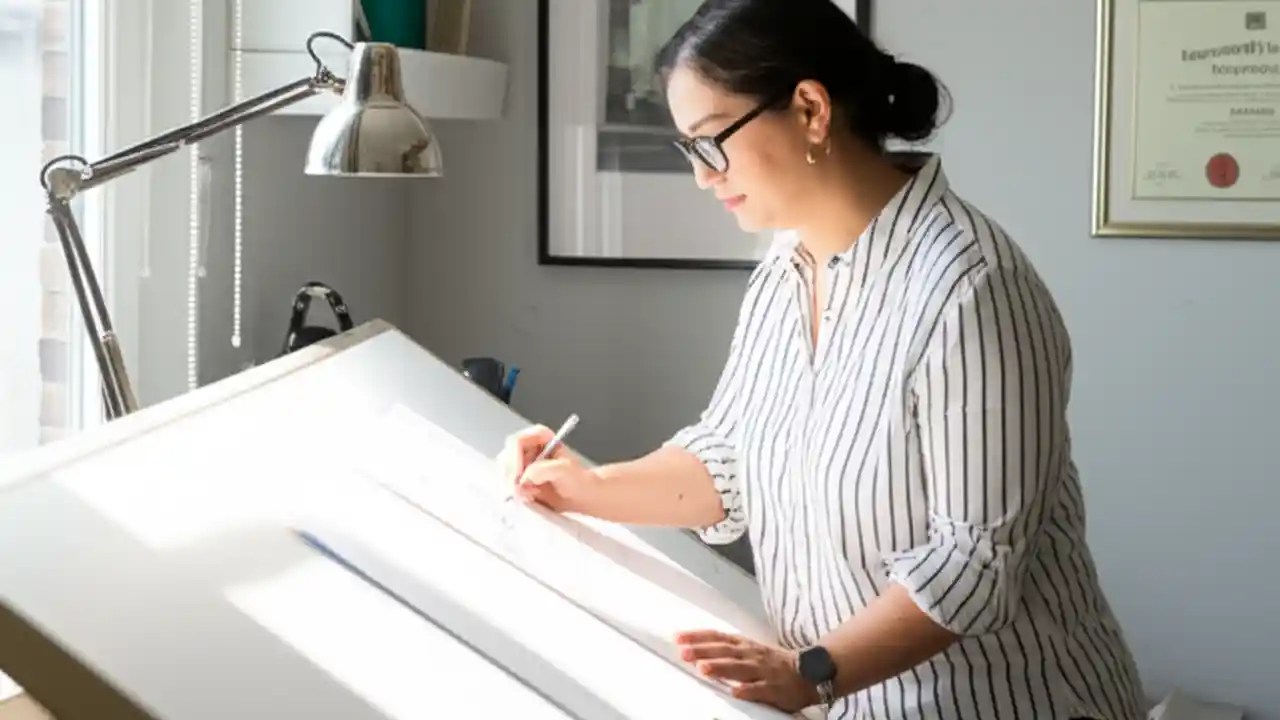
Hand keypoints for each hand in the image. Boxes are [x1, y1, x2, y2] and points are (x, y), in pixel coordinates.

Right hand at [498, 425, 597, 513]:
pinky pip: (506, 484)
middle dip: (510, 476)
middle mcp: (526, 447)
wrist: (581, 496)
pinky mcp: (518, 479)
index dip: (514, 459)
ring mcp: (520, 463)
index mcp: (539, 436)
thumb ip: (543, 470)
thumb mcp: (564, 470)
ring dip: (510, 486)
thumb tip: (524, 478)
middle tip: (517, 491)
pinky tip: (525, 499)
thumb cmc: (577, 479)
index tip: (517, 477)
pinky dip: (512, 493)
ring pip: (504, 472)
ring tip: (527, 495)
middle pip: (506, 457)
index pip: (516, 442)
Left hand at [674, 630, 819, 712]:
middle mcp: (751, 654)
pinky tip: (735, 692)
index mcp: (744, 645)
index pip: (717, 637)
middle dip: (703, 651)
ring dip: (720, 667)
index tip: (678, 637)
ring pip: (739, 668)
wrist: (809, 672)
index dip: (698, 636)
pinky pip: (760, 689)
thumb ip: (726, 650)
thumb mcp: (749, 650)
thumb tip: (695, 651)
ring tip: (703, 669)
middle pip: (724, 651)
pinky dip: (747, 690)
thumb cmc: (772, 663)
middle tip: (684, 652)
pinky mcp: (774, 688)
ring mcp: (763, 671)